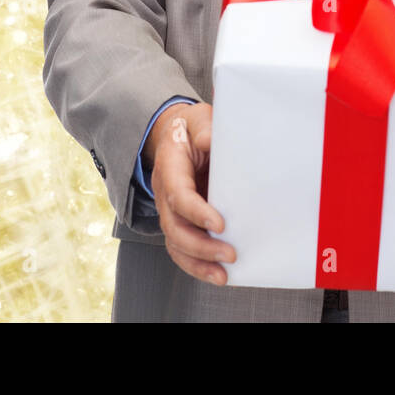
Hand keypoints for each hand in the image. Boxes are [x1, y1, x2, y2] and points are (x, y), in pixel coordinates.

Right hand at [145, 102, 235, 286]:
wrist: (179, 135)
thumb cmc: (193, 128)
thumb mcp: (200, 119)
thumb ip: (204, 128)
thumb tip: (209, 141)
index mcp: (170, 167)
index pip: (178, 195)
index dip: (196, 212)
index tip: (220, 223)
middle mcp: (165, 193)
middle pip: (174, 227)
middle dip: (200, 246)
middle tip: (229, 254)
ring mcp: (170, 210)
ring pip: (176, 244)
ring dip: (199, 263)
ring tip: (223, 275)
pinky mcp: (181, 221)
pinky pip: (182, 249)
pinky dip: (197, 265)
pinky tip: (218, 275)